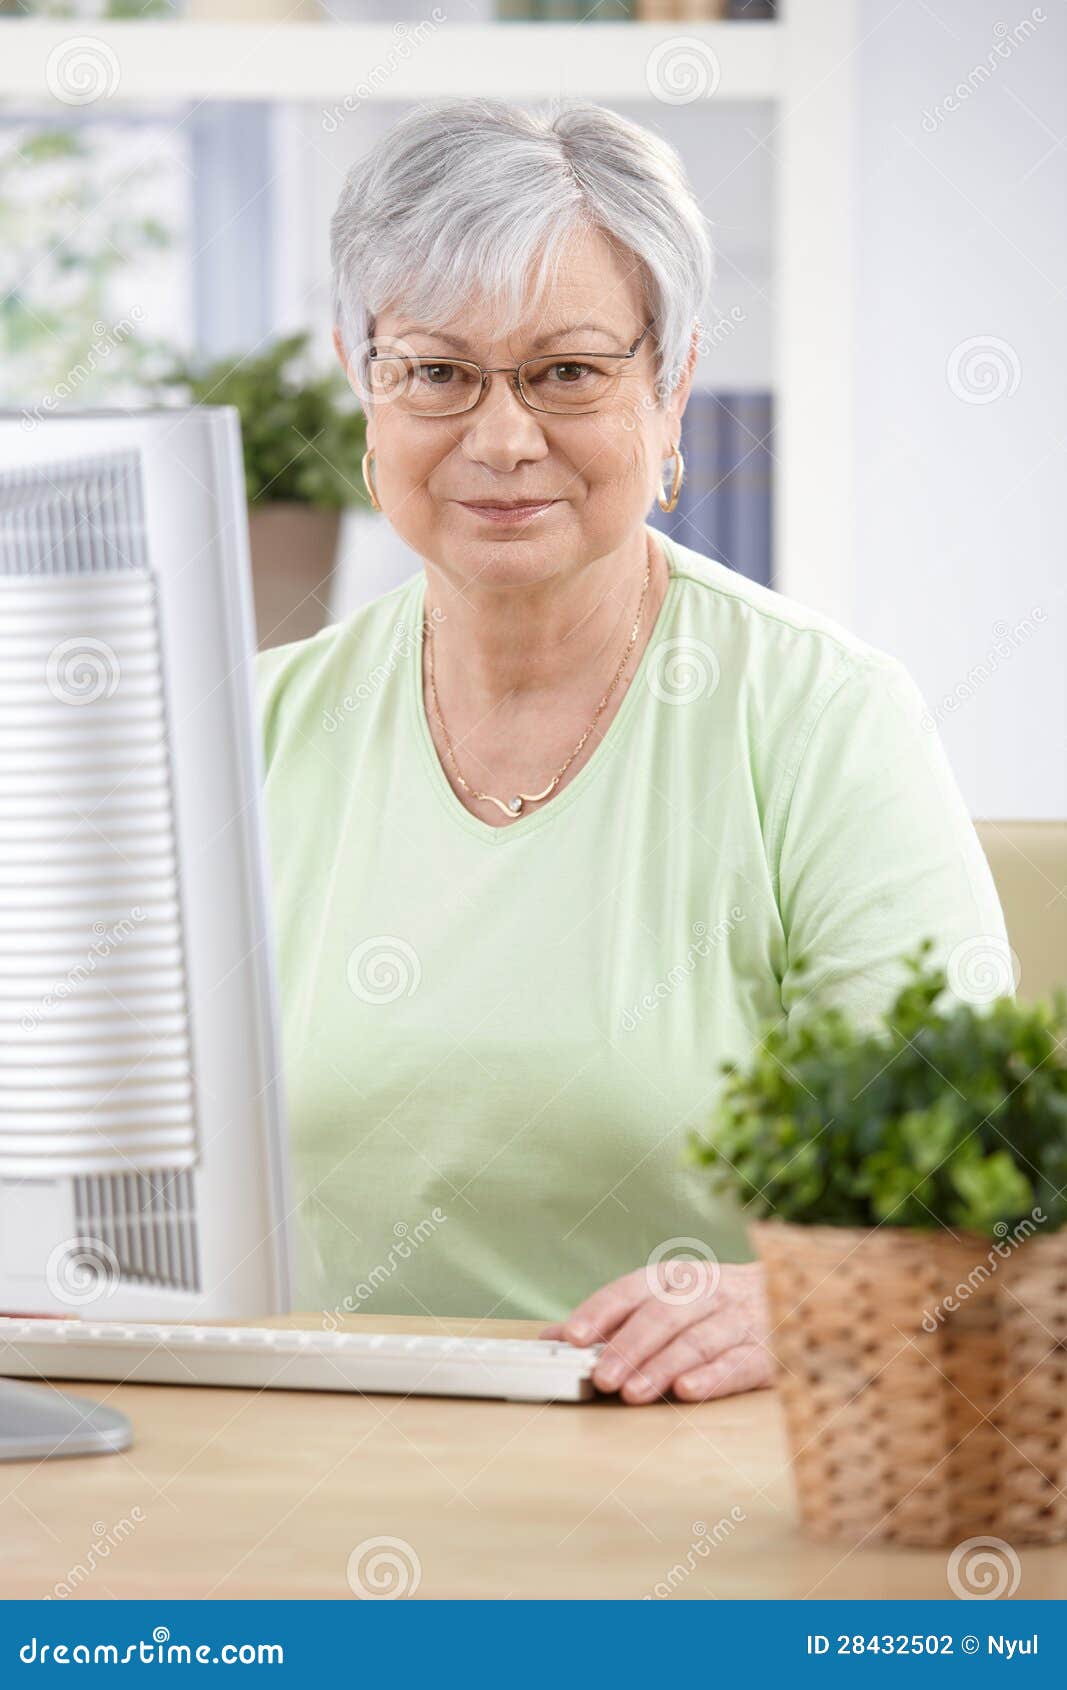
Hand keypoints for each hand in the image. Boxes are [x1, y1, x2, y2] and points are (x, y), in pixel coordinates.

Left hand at [541, 1259, 772, 1404]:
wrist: (800, 1299)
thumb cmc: (717, 1308)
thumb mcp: (669, 1301)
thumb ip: (615, 1320)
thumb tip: (550, 1338)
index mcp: (677, 1278)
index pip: (632, 1289)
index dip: (600, 1311)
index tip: (571, 1337)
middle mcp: (707, 1293)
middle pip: (662, 1316)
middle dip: (627, 1347)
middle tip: (600, 1376)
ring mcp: (738, 1320)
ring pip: (696, 1340)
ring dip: (662, 1366)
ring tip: (632, 1393)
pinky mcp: (768, 1351)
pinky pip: (738, 1363)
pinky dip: (712, 1377)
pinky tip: (687, 1391)